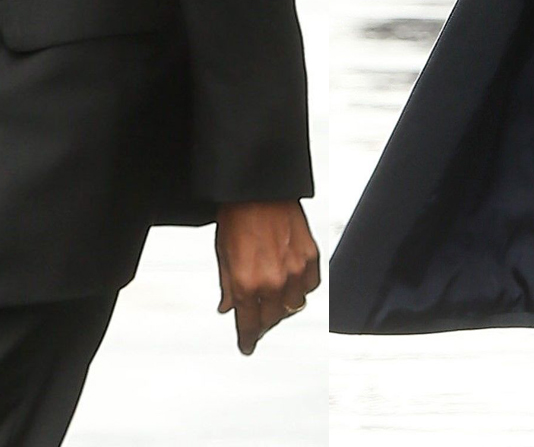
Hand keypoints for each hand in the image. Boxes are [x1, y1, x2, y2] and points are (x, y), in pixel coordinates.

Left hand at [214, 200, 319, 355]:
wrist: (257, 187)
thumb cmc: (236, 214)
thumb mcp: (223, 254)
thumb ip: (227, 286)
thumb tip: (228, 307)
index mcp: (246, 284)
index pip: (248, 325)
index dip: (247, 339)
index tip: (246, 346)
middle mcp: (272, 282)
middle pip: (271, 319)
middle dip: (262, 323)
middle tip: (257, 321)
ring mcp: (294, 270)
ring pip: (293, 306)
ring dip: (282, 308)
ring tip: (273, 301)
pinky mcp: (310, 257)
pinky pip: (310, 286)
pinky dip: (301, 289)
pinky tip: (291, 284)